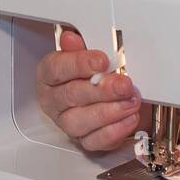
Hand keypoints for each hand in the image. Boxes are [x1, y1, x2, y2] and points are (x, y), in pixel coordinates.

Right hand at [36, 29, 144, 151]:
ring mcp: (68, 123)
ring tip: (130, 101)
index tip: (102, 61)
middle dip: (101, 90)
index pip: (57, 69)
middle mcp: (55, 101)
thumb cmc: (93, 74)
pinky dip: (115, 131)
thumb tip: (71, 39)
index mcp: (50, 75)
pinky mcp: (84, 141)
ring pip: (80, 122)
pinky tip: (129, 118)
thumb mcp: (88, 54)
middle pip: (71, 96)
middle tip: (123, 84)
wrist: (110, 96)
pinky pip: (96, 141)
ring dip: (109, 112)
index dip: (80, 64)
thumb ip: (81, 48)